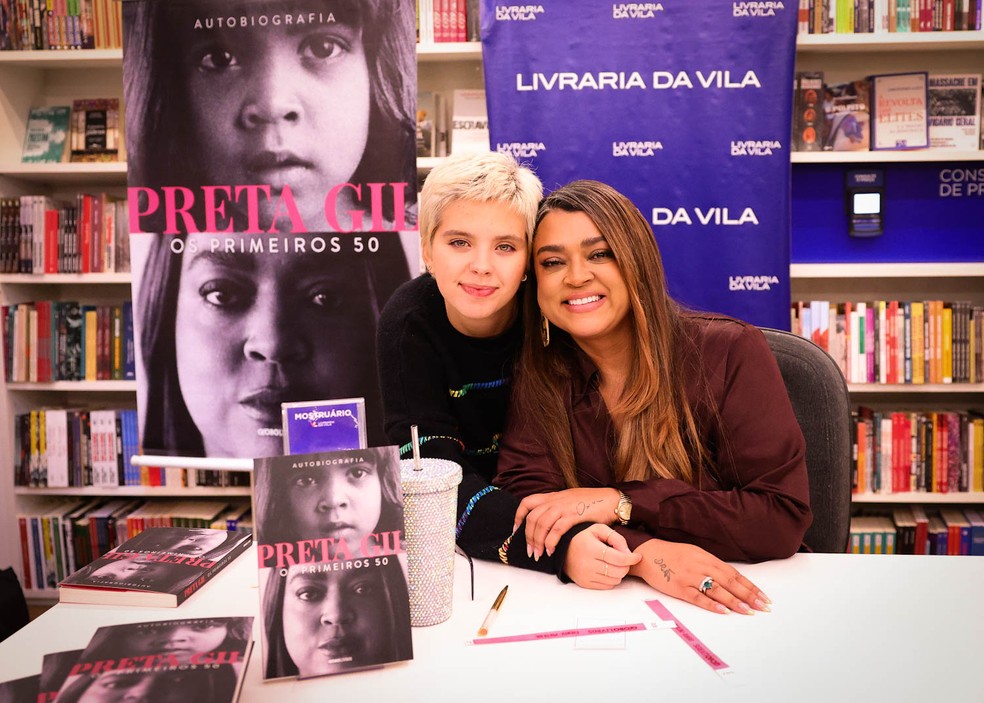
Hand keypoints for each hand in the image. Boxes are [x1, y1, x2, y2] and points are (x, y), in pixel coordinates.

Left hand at [514, 488, 619, 559]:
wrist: (611, 500)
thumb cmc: (593, 503)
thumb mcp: (571, 501)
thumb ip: (558, 508)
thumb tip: (547, 522)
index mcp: (554, 496)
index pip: (528, 502)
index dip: (518, 516)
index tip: (516, 530)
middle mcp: (556, 500)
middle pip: (533, 517)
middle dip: (528, 536)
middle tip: (530, 551)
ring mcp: (564, 507)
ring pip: (541, 524)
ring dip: (537, 542)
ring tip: (538, 555)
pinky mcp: (574, 515)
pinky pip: (556, 529)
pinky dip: (551, 541)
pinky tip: (551, 551)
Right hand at [564, 524, 641, 589]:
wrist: (562, 549)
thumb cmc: (582, 537)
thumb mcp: (598, 529)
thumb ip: (615, 537)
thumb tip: (627, 552)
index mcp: (591, 549)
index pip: (618, 559)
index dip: (631, 558)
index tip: (638, 556)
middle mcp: (587, 565)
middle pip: (619, 571)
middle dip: (626, 565)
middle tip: (624, 558)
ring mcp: (586, 576)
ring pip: (615, 580)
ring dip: (619, 572)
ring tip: (615, 563)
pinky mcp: (585, 584)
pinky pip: (607, 586)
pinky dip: (612, 579)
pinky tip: (607, 569)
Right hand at [629, 539, 770, 614]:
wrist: (648, 554)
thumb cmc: (672, 554)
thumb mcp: (695, 553)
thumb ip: (711, 565)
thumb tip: (730, 579)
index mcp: (706, 557)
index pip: (734, 573)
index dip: (750, 586)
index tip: (763, 596)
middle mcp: (701, 566)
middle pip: (729, 582)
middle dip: (748, 595)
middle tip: (763, 606)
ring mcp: (690, 577)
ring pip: (717, 590)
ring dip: (735, 602)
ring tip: (749, 611)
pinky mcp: (678, 587)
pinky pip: (698, 597)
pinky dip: (712, 605)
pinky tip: (724, 611)